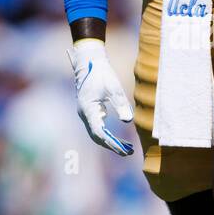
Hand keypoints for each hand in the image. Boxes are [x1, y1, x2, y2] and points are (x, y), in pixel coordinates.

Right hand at [68, 39, 133, 154]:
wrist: (89, 62)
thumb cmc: (102, 73)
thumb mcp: (114, 87)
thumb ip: (121, 103)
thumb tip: (128, 120)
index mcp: (88, 109)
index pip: (99, 132)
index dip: (111, 143)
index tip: (124, 150)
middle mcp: (84, 114)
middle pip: (97, 137)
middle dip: (112, 146)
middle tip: (129, 152)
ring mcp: (85, 113)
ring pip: (97, 134)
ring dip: (111, 142)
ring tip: (128, 148)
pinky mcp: (89, 112)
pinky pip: (98, 128)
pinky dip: (108, 135)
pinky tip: (120, 139)